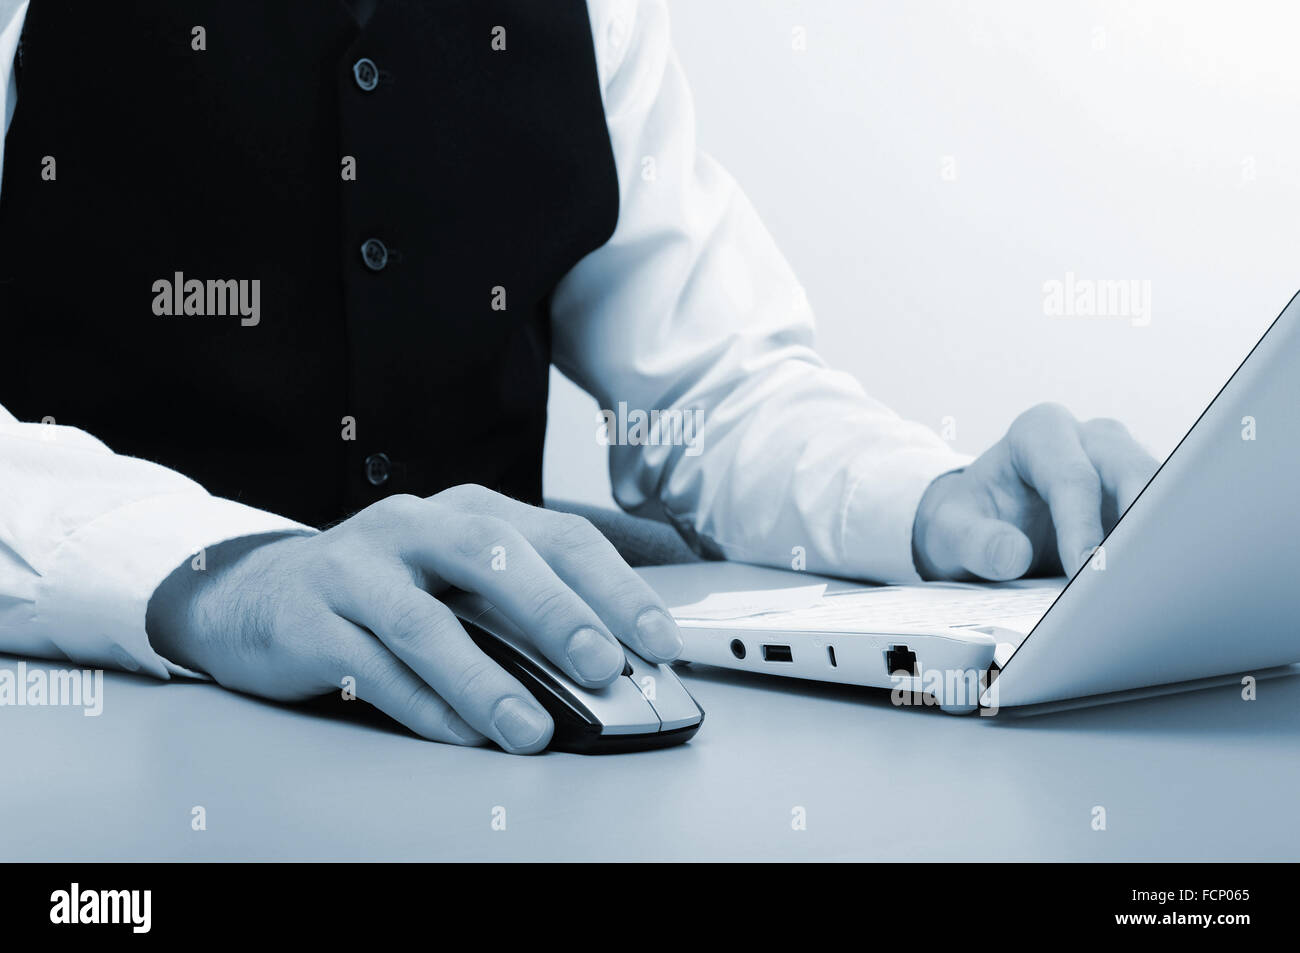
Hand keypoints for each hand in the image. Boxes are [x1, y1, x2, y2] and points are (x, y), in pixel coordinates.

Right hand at [146, 485, 684, 753]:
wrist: (259, 592)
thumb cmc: (383, 587)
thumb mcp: (457, 577)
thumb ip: (522, 607)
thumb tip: (609, 664)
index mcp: (467, 512)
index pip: (558, 536)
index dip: (616, 587)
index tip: (658, 640)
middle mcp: (413, 526)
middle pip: (494, 557)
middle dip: (556, 613)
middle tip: (603, 666)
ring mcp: (356, 569)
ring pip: (427, 622)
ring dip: (485, 680)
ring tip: (529, 729)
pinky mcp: (311, 620)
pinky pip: (372, 668)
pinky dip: (421, 706)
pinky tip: (461, 736)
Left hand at [911, 403, 1158, 580]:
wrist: (981, 523)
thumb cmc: (969, 519)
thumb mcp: (949, 530)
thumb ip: (973, 541)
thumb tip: (1012, 555)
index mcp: (1039, 433)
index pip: (1071, 477)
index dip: (1081, 526)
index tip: (1085, 571)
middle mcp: (1089, 438)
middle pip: (1130, 470)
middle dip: (1137, 522)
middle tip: (1136, 575)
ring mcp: (1122, 463)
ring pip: (1163, 488)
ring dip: (1161, 533)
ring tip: (1158, 581)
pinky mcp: (1142, 494)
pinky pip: (1166, 513)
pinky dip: (1165, 543)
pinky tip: (1161, 578)